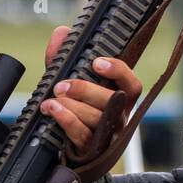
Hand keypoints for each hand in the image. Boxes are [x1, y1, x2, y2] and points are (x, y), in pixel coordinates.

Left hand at [39, 26, 142, 156]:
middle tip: (62, 85)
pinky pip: (82, 135)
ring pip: (97, 119)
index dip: (118, 71)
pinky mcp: (91, 150)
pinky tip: (52, 111)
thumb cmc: (73, 108)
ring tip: (51, 100)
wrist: (62, 144)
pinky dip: (66, 121)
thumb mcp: (67, 80)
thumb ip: (63, 58)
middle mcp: (119, 116)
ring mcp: (107, 135)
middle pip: (112, 102)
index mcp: (120, 98)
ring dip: (72, 107)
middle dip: (85, 90)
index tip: (97, 62)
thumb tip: (62, 33)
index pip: (131, 84)